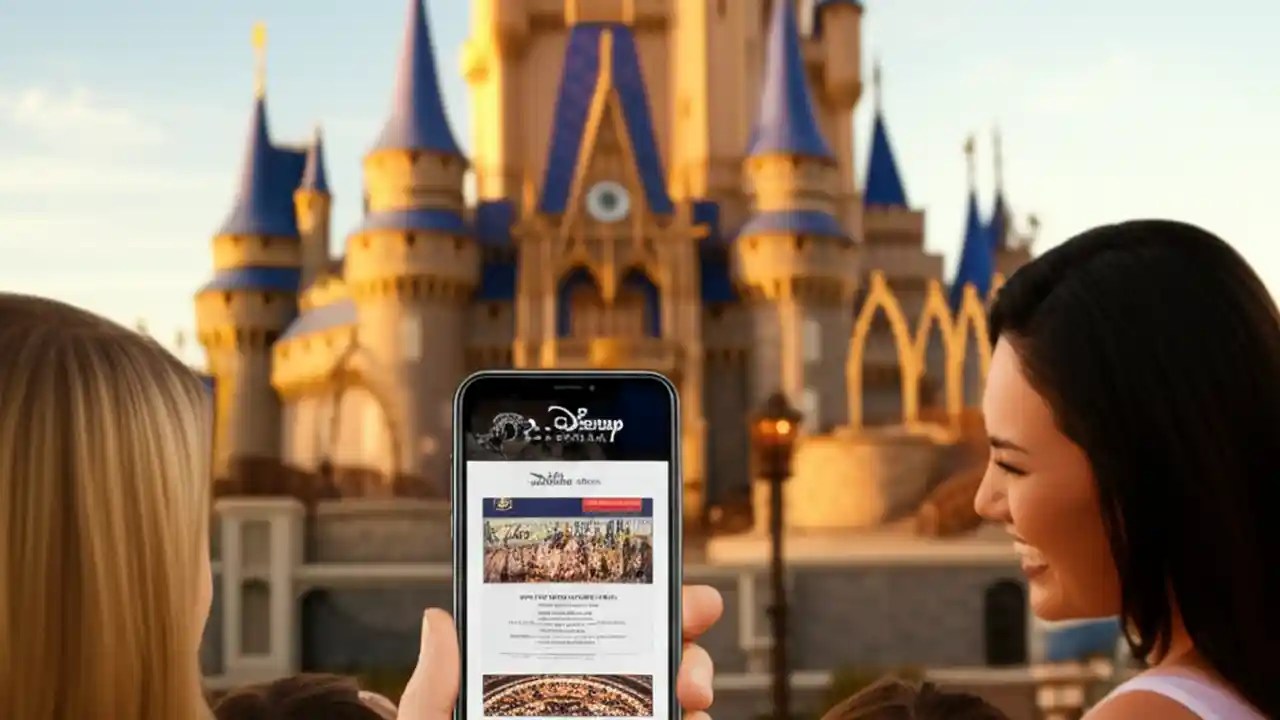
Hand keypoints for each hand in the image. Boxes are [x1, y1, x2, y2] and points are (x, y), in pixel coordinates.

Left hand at [396, 585, 723, 718]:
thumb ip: (434, 692)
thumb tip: (437, 620)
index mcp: (531, 700)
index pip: (581, 640)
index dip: (621, 603)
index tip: (653, 580)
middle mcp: (577, 716)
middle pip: (639, 665)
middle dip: (676, 634)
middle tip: (690, 621)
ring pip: (668, 707)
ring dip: (691, 682)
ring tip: (689, 685)